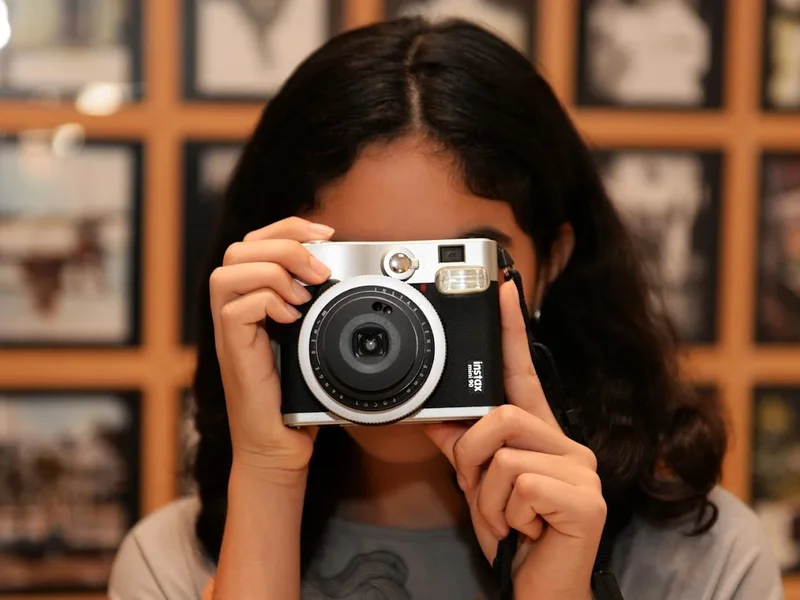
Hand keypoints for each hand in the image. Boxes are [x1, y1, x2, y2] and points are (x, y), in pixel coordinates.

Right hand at [210, 217, 333, 478]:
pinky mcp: (232, 352)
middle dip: (284, 246)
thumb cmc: (297, 396)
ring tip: (305, 296)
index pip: (256, 242)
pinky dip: (267, 303)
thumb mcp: (313, 340)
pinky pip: (234, 309)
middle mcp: (235, 310)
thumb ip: (317, 306)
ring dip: (275, 273)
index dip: (289, 226)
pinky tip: (292, 319)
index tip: (327, 233)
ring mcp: (230, 331)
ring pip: (229, 271)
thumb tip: (344, 273)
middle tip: (320, 270)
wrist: (280, 444)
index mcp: (254, 300)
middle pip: (238, 248)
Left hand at [425, 281, 605, 599]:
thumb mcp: (481, 488)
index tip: (501, 289)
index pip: (524, 374)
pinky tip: (526, 531)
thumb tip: (437, 419)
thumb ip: (465, 450)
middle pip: (500, 416)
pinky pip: (518, 484)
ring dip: (487, 494)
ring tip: (506, 518)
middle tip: (479, 490)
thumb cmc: (518, 537)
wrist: (541, 589)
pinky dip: (505, 515)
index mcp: (544, 437)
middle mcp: (569, 446)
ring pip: (503, 452)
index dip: (511, 330)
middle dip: (471, 457)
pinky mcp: (586, 499)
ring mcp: (582, 471)